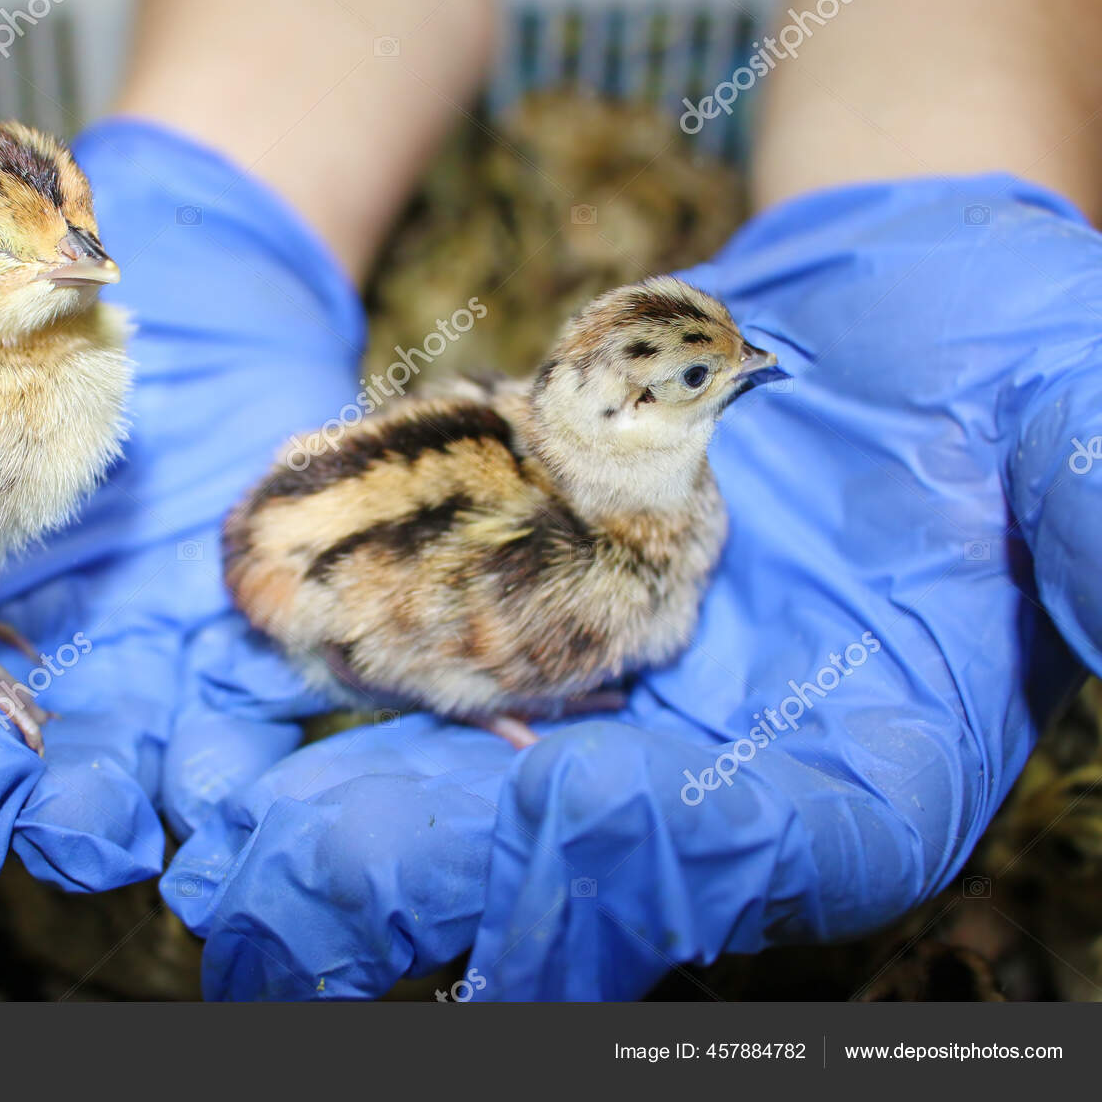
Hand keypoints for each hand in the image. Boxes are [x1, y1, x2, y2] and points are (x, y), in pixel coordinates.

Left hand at [161, 175, 1101, 998]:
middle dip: (411, 896)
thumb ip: (1095, 510)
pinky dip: (323, 734)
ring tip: (212, 869)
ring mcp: (610, 729)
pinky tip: (215, 754)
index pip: (712, 852)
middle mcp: (710, 786)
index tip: (495, 858)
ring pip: (456, 812)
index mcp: (848, 780)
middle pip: (546, 870)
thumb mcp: (1073, 407)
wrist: (885, 307)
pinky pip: (417, 710)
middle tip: (267, 917)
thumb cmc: (1008, 355)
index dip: (601, 866)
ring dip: (333, 849)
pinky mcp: (530, 650)